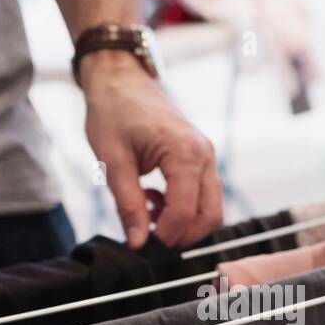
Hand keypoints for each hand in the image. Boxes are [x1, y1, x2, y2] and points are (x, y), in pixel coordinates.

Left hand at [81, 51, 222, 248]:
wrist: (120, 79)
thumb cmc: (113, 111)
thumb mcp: (113, 161)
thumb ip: (128, 204)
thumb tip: (137, 243)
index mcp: (184, 152)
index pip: (185, 211)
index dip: (165, 236)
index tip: (143, 244)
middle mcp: (203, 154)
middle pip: (210, 215)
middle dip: (182, 236)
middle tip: (149, 238)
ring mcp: (205, 155)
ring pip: (211, 208)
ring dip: (183, 223)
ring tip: (148, 214)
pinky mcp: (200, 157)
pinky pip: (203, 195)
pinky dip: (184, 208)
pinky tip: (154, 200)